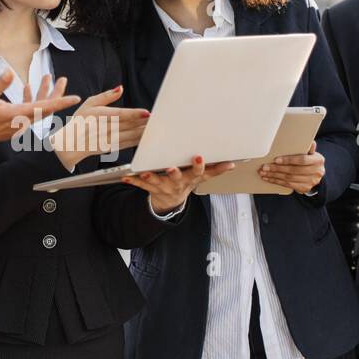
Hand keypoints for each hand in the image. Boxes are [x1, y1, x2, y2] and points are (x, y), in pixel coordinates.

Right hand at [0, 69, 80, 153]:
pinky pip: (27, 111)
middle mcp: (21, 121)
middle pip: (45, 107)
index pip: (45, 107)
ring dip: (42, 93)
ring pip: (37, 108)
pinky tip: (26, 87)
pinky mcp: (12, 125)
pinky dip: (30, 99)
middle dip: (56, 93)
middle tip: (63, 80)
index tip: (75, 98)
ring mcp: (17, 124)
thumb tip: (9, 71)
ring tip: (46, 77)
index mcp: (18, 114)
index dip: (61, 101)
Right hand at [48, 83, 149, 170]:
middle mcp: (101, 128)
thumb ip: (106, 96)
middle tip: (158, 119)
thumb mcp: (89, 104)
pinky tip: (146, 136)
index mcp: (97, 115)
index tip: (147, 112)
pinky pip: (126, 144)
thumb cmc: (79, 121)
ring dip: (142, 132)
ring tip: (155, 127)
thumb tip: (121, 88)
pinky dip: (137, 140)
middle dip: (143, 122)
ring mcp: (105, 140)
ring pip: (128, 135)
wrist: (69, 144)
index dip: (133, 114)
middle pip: (126, 125)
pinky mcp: (109, 148)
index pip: (118, 114)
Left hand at [120, 155, 235, 213]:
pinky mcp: (150, 188)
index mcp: (191, 179)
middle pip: (176, 178)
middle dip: (174, 173)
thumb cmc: (187, 182)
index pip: (198, 173)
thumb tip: (233, 163)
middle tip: (171, 168)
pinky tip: (125, 177)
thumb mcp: (202, 178)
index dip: (198, 166)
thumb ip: (216, 170)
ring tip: (144, 172)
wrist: (171, 201)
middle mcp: (177, 184)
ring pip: (156, 182)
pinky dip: (133, 180)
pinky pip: (140, 185)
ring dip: (150, 177)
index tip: (198, 157)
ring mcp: (163, 187)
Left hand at [257, 141, 323, 193]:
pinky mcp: (305, 188)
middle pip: (293, 171)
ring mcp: (311, 182)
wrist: (316, 174)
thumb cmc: (310, 161)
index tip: (276, 160)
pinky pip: (288, 185)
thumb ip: (308, 148)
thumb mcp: (311, 153)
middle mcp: (316, 172)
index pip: (302, 160)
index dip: (288, 160)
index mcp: (318, 160)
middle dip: (277, 169)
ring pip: (289, 179)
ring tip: (264, 172)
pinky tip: (269, 178)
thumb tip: (310, 141)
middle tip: (265, 167)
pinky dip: (277, 181)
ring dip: (274, 176)